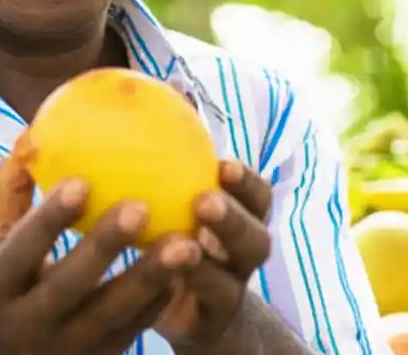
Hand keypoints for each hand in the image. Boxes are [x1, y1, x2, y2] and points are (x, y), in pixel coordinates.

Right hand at [0, 140, 203, 354]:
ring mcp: (68, 345)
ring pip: (113, 313)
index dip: (49, 219)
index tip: (82, 181)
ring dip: (151, 277)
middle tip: (142, 207)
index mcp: (1, 285)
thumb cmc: (11, 280)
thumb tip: (31, 133)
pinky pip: (136, 328)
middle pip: (69, 285)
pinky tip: (191, 267)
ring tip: (188, 243)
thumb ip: (12, 193)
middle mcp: (30, 321)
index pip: (23, 250)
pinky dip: (162, 298)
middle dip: (105, 247)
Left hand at [154, 160, 273, 349]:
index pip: (257, 197)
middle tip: (204, 201)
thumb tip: (171, 84)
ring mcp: (229, 292)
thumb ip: (176, 149)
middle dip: (235, 219)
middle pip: (257, 239)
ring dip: (207, 263)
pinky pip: (199, 311)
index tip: (222, 162)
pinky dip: (180, 294)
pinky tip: (150, 277)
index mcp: (241, 220)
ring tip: (180, 247)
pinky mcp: (207, 323)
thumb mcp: (177, 197)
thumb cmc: (176, 237)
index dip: (246, 181)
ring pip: (232, 281)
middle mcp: (242, 256)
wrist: (187, 309)